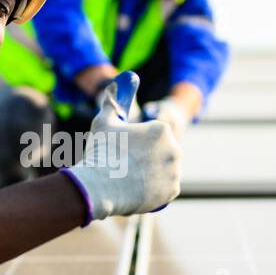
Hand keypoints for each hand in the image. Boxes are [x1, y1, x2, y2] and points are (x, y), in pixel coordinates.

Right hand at [60, 72, 181, 219]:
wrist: (100, 187)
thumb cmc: (101, 152)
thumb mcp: (104, 122)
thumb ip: (112, 102)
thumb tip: (114, 83)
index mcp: (161, 129)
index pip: (154, 134)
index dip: (138, 142)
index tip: (125, 150)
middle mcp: (174, 148)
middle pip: (161, 152)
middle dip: (148, 158)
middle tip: (127, 166)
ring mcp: (175, 171)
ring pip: (164, 170)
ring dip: (152, 173)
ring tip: (130, 179)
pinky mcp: (172, 191)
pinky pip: (165, 188)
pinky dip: (154, 189)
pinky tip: (137, 189)